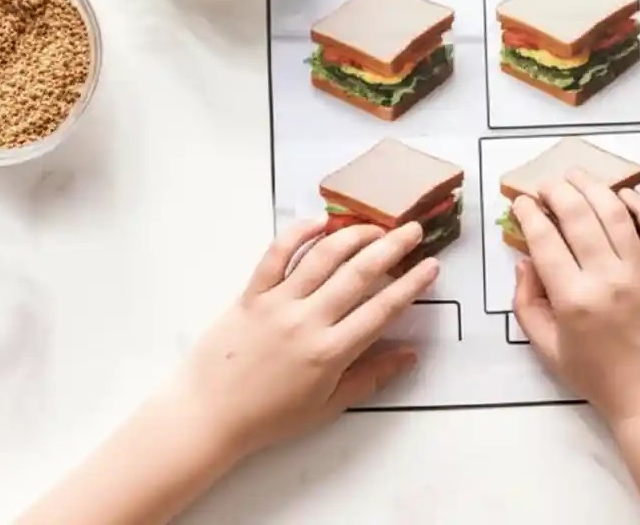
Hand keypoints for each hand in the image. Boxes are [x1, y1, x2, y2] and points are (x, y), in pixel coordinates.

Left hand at [169, 219, 437, 456]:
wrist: (208, 416)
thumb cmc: (269, 417)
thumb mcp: (328, 406)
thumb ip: (370, 378)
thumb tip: (409, 356)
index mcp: (330, 353)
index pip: (382, 310)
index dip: (411, 285)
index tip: (431, 266)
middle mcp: (307, 321)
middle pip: (359, 274)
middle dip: (392, 247)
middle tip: (412, 231)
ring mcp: (277, 304)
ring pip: (322, 257)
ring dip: (353, 235)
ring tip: (375, 226)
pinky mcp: (250, 295)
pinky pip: (275, 256)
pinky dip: (298, 233)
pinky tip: (320, 220)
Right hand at [511, 171, 639, 424]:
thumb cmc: (597, 377)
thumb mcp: (547, 349)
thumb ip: (527, 304)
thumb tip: (524, 262)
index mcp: (573, 299)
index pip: (545, 240)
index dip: (528, 213)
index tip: (520, 201)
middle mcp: (607, 278)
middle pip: (579, 216)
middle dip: (557, 191)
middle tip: (545, 184)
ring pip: (616, 213)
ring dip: (594, 187)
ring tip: (577, 175)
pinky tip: (624, 194)